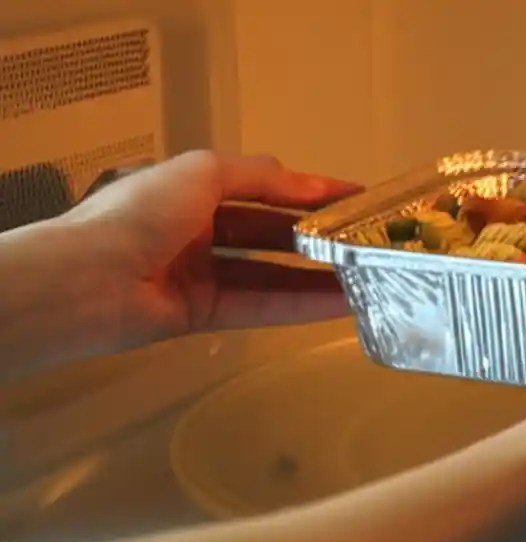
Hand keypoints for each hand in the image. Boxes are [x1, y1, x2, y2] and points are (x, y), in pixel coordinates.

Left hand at [64, 151, 362, 351]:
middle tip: (368, 242)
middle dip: (317, 236)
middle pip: (269, 233)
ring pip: (270, 274)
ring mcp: (201, 276)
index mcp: (191, 189)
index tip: (359, 197)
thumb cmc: (143, 213)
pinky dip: (300, 305)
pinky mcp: (204, 316)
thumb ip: (260, 177)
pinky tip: (341, 304)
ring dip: (317, 276)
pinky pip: (261, 307)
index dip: (310, 190)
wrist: (89, 280)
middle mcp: (196, 230)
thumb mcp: (203, 173)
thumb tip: (308, 184)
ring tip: (366, 277)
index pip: (263, 187)